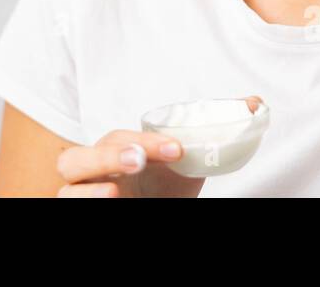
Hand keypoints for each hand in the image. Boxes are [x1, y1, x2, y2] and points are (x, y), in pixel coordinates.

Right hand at [55, 96, 264, 196]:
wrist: (157, 206)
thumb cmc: (164, 186)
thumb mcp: (189, 162)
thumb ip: (215, 132)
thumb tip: (255, 104)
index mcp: (113, 150)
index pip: (120, 138)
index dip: (146, 141)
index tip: (178, 149)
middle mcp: (91, 174)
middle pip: (74, 158)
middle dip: (105, 157)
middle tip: (138, 161)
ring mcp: (84, 197)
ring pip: (65, 192)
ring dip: (88, 191)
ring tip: (116, 194)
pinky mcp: (83, 214)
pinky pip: (70, 208)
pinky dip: (86, 206)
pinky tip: (111, 204)